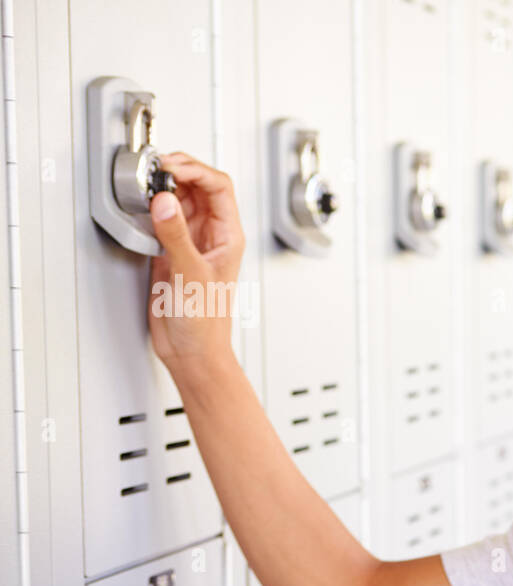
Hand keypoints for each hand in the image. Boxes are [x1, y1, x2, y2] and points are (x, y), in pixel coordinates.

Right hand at [147, 152, 245, 376]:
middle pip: (200, 187)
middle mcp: (212, 235)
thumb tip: (164, 202)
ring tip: (146, 183)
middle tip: (154, 168)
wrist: (192, 350)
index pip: (219, 187)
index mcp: (229, 236)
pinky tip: (141, 207)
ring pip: (180, 200)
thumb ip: (176, 236)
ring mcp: (192, 242)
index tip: (171, 166)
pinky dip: (152, 208)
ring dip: (164, 187)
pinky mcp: (172, 252)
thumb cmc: (205, 322)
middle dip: (180, 171)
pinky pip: (163, 219)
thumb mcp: (190, 274)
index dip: (196, 169)